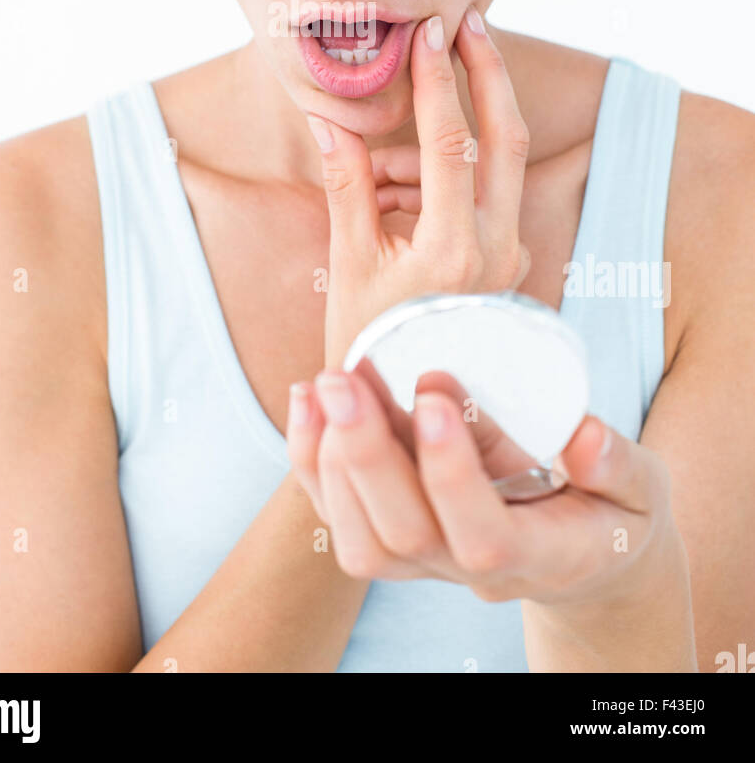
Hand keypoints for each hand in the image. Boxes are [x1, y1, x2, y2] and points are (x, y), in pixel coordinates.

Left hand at [286, 365, 680, 611]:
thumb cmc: (616, 514)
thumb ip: (619, 465)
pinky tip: (306, 401)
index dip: (451, 473)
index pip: (484, 535)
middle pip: (404, 536)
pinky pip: (342, 523)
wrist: (590, 561)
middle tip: (346, 377)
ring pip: (362, 543)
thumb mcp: (642, 491)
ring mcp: (431, 565)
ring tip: (325, 384)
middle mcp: (472, 572)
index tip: (434, 393)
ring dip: (329, 461)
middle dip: (366, 454)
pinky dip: (310, 465)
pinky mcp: (401, 544)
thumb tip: (584, 434)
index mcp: (541, 555)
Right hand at [305, 6, 531, 366]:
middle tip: (464, 23)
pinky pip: (484, 198)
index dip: (437, 80)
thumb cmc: (369, 350)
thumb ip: (346, 187)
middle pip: (506, 138)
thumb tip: (327, 118)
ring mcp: (511, 260)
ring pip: (493, 168)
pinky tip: (392, 201)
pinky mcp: (508, 264)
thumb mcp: (349, 268)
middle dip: (486, 74)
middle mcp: (498, 252)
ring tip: (374, 178)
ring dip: (438, 147)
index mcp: (454, 252)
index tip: (427, 30)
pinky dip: (443, 181)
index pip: (451, 143)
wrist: (408, 422)